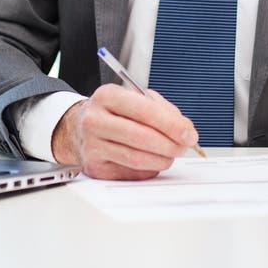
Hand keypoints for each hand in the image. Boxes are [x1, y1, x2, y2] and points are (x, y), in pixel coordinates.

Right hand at [51, 84, 198, 179]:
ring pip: (136, 158)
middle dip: (170, 144)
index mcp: (107, 96)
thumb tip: (184, 129)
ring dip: (162, 159)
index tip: (188, 133)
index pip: (144, 110)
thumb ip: (161, 109)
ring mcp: (92, 145)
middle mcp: (95, 120)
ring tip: (171, 155)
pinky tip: (153, 161)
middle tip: (184, 146)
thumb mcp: (134, 97)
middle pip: (141, 137)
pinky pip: (129, 172)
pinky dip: (148, 169)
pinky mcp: (94, 166)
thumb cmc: (113, 111)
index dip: (171, 124)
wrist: (78, 126)